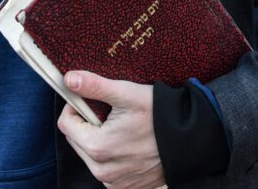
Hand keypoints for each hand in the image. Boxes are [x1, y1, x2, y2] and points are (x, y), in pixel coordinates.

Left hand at [57, 71, 164, 188]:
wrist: (191, 140)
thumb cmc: (160, 115)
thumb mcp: (127, 94)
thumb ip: (94, 86)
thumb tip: (68, 79)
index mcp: (98, 147)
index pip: (65, 124)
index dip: (75, 107)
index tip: (92, 100)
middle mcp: (102, 170)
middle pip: (76, 140)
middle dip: (87, 124)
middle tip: (111, 114)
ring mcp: (113, 181)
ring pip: (89, 155)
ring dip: (98, 140)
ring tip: (123, 129)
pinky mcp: (123, 187)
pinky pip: (105, 168)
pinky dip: (111, 155)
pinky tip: (129, 144)